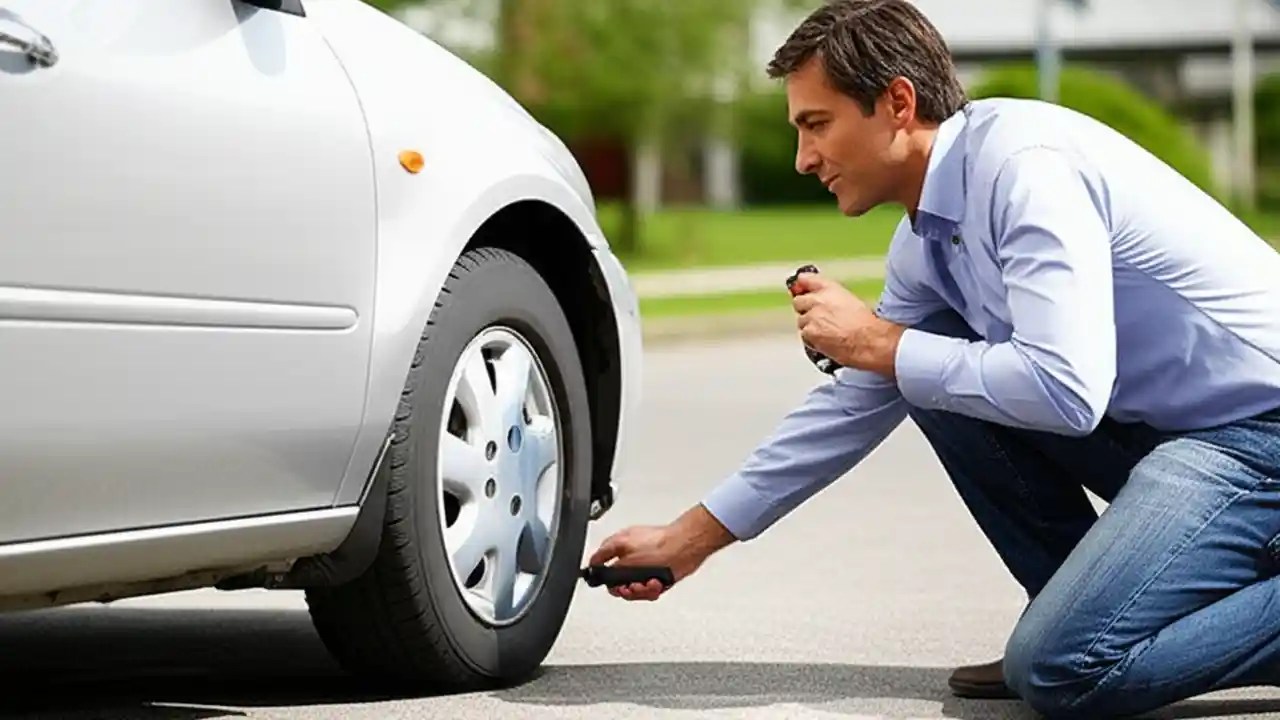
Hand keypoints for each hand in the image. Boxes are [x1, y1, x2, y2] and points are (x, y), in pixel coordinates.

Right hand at [588, 505, 734, 600]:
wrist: (687, 547)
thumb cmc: (661, 545)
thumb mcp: (627, 558)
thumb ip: (610, 568)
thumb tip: (598, 572)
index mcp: (619, 545)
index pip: (600, 560)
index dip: (600, 573)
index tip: (605, 583)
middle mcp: (631, 555)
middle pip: (618, 580)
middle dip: (625, 588)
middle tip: (632, 588)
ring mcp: (645, 564)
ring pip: (634, 586)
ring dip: (641, 590)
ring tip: (648, 585)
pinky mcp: (657, 573)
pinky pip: (648, 588)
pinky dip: (652, 589)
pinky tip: (657, 584)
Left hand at [790, 272, 903, 376]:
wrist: (868, 341)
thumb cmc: (865, 323)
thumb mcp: (850, 300)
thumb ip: (832, 296)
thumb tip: (821, 299)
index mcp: (830, 288)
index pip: (805, 279)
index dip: (801, 284)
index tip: (799, 287)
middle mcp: (819, 299)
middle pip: (798, 301)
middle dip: (805, 309)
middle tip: (817, 317)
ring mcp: (812, 316)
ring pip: (801, 321)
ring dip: (810, 325)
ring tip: (827, 331)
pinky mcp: (809, 332)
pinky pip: (804, 335)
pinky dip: (812, 339)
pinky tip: (825, 340)